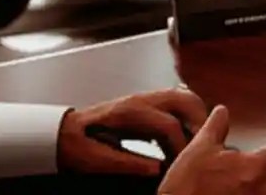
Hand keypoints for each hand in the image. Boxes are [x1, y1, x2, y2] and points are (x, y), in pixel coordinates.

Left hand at [57, 88, 208, 176]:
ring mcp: (145, 98)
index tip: (183, 165)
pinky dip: (188, 114)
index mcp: (128, 112)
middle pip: (185, 100)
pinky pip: (178, 100)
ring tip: (198, 139)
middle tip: (202, 145)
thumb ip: (127, 163)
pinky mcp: (148, 103)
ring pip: (185, 96)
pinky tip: (185, 134)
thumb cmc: (76, 146)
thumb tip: (158, 170)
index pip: (169, 125)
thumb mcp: (95, 161)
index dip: (182, 147)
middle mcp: (141, 100)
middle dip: (199, 122)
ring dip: (197, 115)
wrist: (62, 133)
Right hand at [159, 105, 265, 194]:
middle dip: (264, 178)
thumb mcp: (198, 151)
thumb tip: (221, 111)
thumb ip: (215, 128)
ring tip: (236, 192)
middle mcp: (265, 189)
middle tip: (240, 179)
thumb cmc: (187, 189)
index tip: (255, 157)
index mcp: (256, 167)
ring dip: (260, 194)